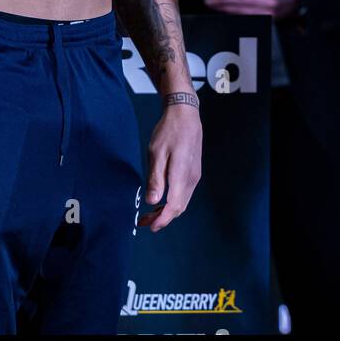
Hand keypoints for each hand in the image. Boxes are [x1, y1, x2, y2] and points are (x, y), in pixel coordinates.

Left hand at [140, 100, 201, 231]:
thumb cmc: (169, 131)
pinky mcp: (194, 172)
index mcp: (182, 175)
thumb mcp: (157, 152)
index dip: (161, 219)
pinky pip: (184, 194)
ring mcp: (194, 175)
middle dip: (162, 218)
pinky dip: (173, 201)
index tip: (148, 226)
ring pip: (182, 202)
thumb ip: (156, 178)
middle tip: (144, 221)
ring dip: (168, 211)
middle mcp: (191, 179)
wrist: (185, 114)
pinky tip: (162, 199)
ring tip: (150, 213)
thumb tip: (152, 201)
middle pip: (179, 208)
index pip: (173, 206)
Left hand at [204, 0, 299, 19]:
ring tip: (214, 4)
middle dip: (222, 0)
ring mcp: (271, 13)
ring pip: (243, 11)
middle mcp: (272, 1)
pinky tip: (226, 9)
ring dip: (226, 8)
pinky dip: (235, 13)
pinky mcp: (269, 20)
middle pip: (241, 2)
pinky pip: (248, 16)